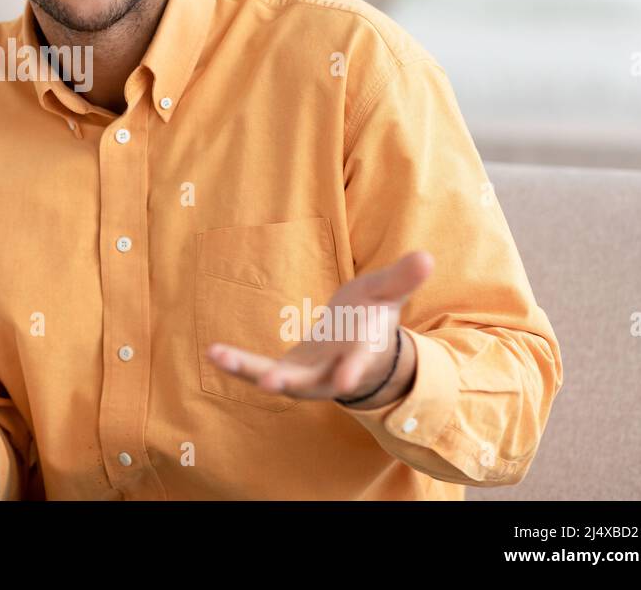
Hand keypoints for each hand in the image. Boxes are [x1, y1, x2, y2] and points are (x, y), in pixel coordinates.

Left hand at [206, 251, 433, 406]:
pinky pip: (257, 369)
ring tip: (219, 356)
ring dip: (249, 370)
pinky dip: (237, 362)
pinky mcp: (285, 373)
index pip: (359, 362)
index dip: (354, 369)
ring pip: (277, 378)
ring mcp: (306, 377)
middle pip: (311, 381)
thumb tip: (428, 257)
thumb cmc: (370, 316)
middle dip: (291, 381)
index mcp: (360, 352)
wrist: (355, 343)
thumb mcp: (386, 294)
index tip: (348, 377)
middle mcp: (332, 372)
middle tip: (270, 383)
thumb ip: (402, 279)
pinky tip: (212, 352)